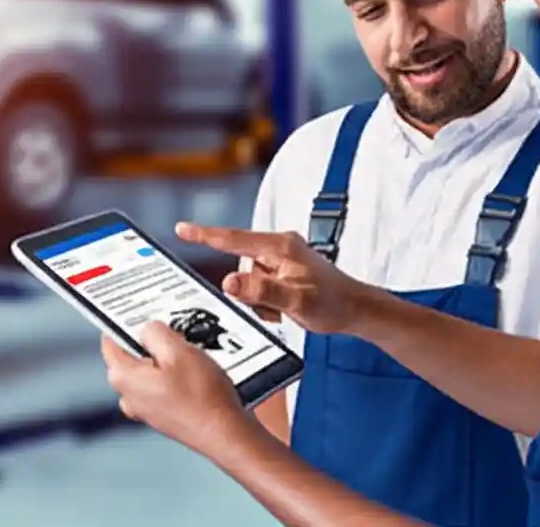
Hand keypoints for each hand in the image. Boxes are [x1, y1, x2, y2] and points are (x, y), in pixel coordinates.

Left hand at [101, 322, 251, 455]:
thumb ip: (155, 333)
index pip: (110, 341)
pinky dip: (174, 374)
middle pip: (131, 354)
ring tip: (190, 350)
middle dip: (150, 340)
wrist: (225, 433)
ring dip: (166, 357)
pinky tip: (196, 370)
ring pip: (149, 370)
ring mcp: (146, 408)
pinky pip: (162, 385)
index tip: (141, 311)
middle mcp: (129, 395)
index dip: (124, 322)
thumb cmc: (202, 396)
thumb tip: (147, 328)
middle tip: (174, 329)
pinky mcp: (163, 415)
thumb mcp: (178, 350)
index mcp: (124, 377)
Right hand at [177, 222, 372, 334]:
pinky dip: (267, 301)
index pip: (233, 239)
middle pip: (241, 266)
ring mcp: (282, 259)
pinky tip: (286, 309)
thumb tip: (229, 282)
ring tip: (285, 310)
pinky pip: (261, 286)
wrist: (358, 310)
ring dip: (260, 299)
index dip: (204, 234)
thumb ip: (261, 291)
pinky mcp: (285, 271)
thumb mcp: (295, 301)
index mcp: (279, 246)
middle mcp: (279, 247)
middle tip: (273, 308)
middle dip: (250, 291)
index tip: (181, 228)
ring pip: (250, 280)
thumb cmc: (333, 303)